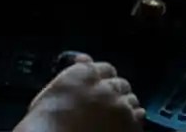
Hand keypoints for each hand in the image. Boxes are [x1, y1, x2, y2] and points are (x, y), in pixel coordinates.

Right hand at [14, 55, 144, 131]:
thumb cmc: (45, 123)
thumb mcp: (51, 91)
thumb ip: (72, 73)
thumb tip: (84, 60)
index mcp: (84, 74)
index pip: (105, 68)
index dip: (103, 78)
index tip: (100, 84)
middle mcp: (106, 87)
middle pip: (120, 84)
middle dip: (115, 92)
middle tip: (106, 104)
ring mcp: (120, 107)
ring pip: (131, 100)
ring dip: (125, 106)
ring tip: (114, 117)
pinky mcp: (130, 126)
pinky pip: (139, 118)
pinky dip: (132, 121)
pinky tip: (122, 126)